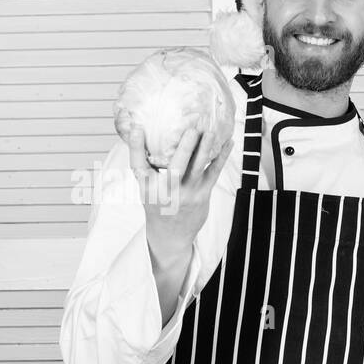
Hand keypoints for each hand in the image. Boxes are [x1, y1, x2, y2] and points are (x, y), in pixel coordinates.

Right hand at [129, 124, 232, 255]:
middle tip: (192, 128)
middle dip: (185, 147)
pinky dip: (221, 157)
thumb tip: (143, 131)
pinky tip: (228, 143)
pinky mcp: (202, 195)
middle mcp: (167, 192)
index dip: (135, 146)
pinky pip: (213, 173)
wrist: (170, 235)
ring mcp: (186, 194)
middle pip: (175, 167)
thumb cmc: (158, 204)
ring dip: (205, 149)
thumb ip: (146, 164)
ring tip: (210, 131)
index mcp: (148, 187)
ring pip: (197, 168)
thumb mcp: (146, 187)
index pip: (138, 165)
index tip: (136, 128)